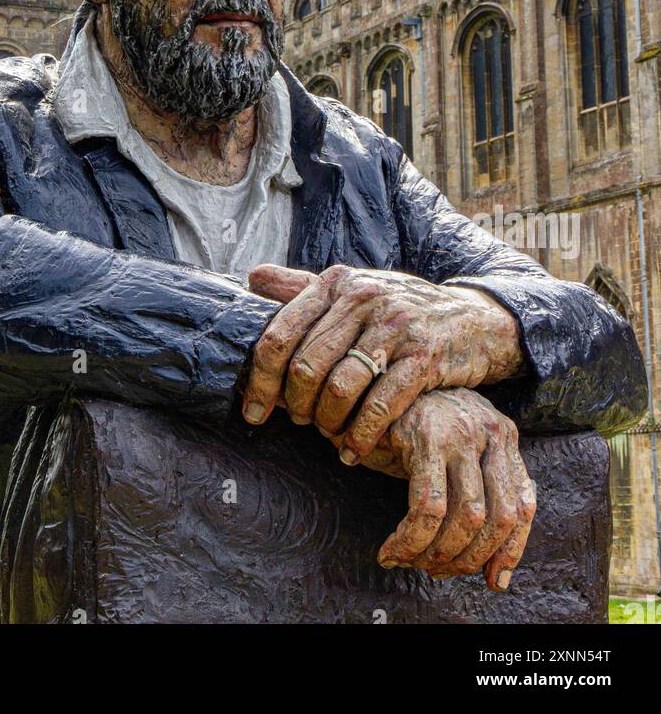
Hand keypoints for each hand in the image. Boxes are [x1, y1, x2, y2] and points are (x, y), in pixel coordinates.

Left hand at [242, 263, 522, 460]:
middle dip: (296, 407)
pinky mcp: (424, 355)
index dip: (260, 380)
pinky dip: (361, 436)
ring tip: (329, 436)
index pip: (279, 335)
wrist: (473, 320)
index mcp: (336, 282)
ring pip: (339, 388)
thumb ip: (302, 287)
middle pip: (305, 367)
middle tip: (302, 424)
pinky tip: (355, 450)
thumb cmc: (399, 311)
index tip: (253, 412)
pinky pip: (380, 405)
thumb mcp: (353, 290)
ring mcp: (395, 325)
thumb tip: (253, 277)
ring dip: (328, 424)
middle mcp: (363, 297)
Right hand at [325, 387, 536, 590]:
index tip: (492, 581)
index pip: (522, 506)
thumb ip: (485, 499)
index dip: (509, 551)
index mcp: (504, 436)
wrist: (372, 386)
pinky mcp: (425, 436)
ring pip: (465, 516)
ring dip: (438, 553)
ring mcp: (459, 431)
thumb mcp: (458, 458)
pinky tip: (393, 550)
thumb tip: (500, 577)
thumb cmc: (415, 429)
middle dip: (467, 558)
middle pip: (495, 517)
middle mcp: (489, 430)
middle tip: (439, 571)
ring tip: (413, 562)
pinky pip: (427, 507)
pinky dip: (410, 539)